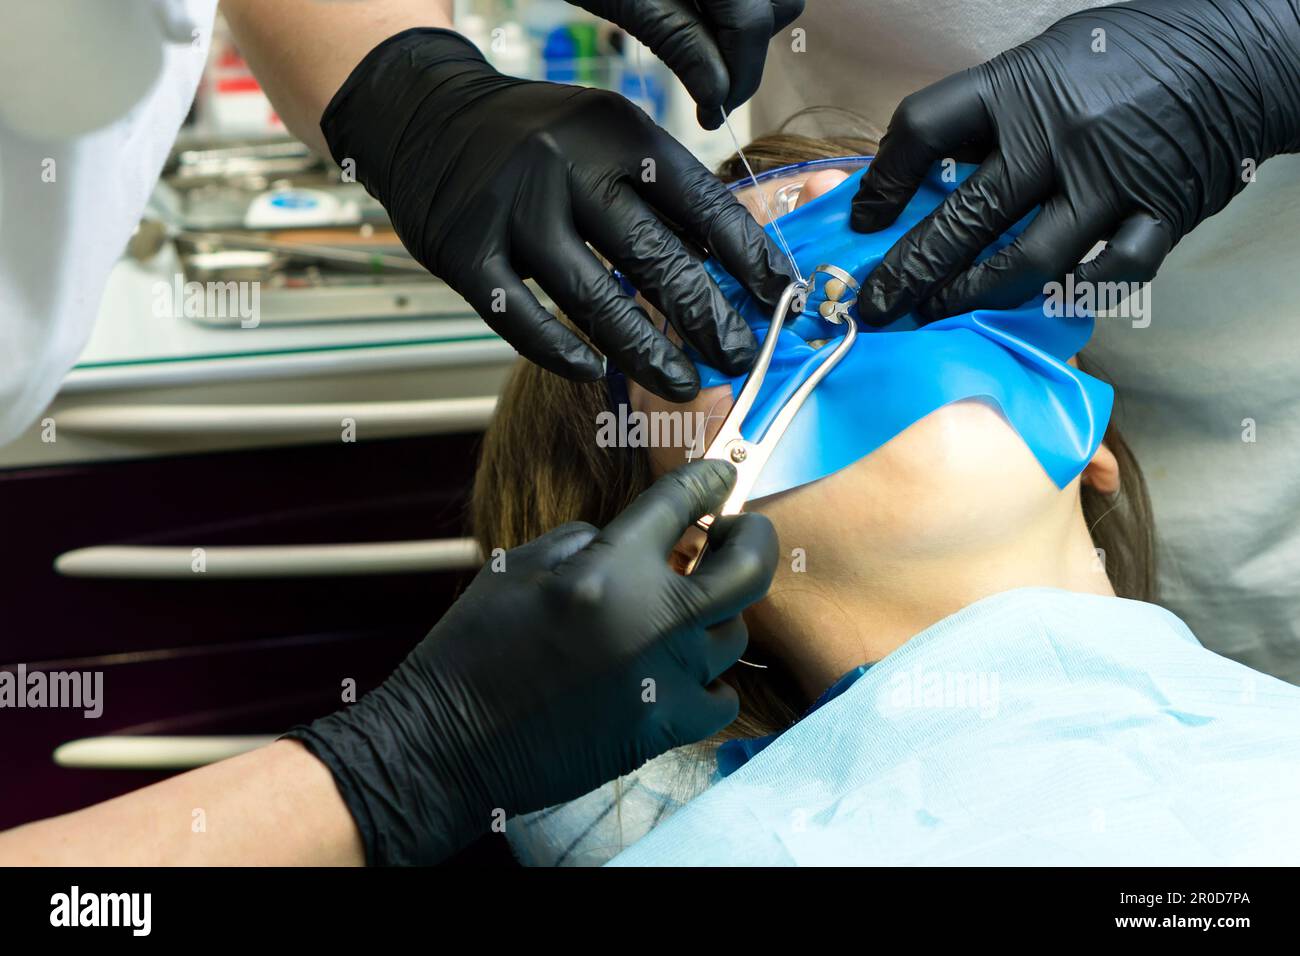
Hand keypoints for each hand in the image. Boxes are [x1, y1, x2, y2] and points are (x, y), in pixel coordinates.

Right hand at [288, 461, 778, 864]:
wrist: (451, 743)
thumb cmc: (474, 649)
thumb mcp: (517, 567)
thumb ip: (584, 541)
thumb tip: (631, 538)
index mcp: (607, 568)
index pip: (681, 504)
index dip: (708, 480)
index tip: (719, 475)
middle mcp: (650, 618)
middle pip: (748, 568)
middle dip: (753, 537)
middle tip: (735, 532)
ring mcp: (665, 678)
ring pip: (734, 634)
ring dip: (716, 614)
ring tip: (688, 609)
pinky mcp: (664, 729)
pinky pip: (721, 695)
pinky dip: (710, 679)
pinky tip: (684, 670)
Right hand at [322, 28, 793, 400]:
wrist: (427, 115)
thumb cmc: (537, 139)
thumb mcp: (606, 136)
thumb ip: (659, 192)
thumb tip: (731, 265)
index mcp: (616, 131)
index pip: (699, 201)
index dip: (746, 256)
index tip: (778, 299)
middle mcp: (565, 164)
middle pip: (653, 257)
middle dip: (708, 316)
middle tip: (743, 357)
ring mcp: (511, 209)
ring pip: (592, 298)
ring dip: (646, 350)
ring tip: (684, 383)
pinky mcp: (463, 251)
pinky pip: (520, 318)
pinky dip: (562, 352)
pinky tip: (596, 374)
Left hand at [571, 0, 804, 127]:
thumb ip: (680, 44)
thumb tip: (718, 99)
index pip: (752, 24)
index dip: (739, 77)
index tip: (715, 113)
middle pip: (780, 3)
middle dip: (748, 46)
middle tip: (708, 79)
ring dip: (747, 20)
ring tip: (701, 40)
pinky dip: (736, 3)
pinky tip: (698, 11)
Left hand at [850, 0, 1299, 324]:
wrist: (1238, 52)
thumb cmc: (1129, 57)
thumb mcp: (1045, 62)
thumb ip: (990, 115)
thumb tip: (922, 174)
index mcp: (1022, 88)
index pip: (926, 130)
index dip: (884, 179)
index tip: (863, 218)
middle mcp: (1060, 137)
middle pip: (964, 217)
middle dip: (908, 271)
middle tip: (876, 305)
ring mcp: (1110, 181)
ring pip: (1025, 262)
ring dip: (970, 297)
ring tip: (935, 315)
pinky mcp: (1159, 214)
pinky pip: (1108, 274)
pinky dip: (1073, 294)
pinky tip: (1040, 304)